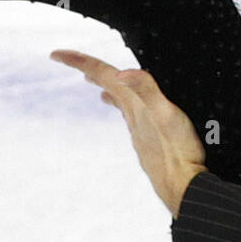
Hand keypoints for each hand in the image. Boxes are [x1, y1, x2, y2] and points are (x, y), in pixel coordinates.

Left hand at [49, 49, 206, 216]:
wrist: (184, 187)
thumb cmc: (178, 152)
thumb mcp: (166, 115)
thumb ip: (146, 90)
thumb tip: (120, 74)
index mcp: (134, 104)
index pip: (103, 76)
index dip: (80, 61)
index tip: (55, 53)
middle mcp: (132, 115)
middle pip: (107, 86)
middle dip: (89, 69)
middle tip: (71, 60)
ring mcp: (139, 130)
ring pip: (118, 102)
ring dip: (106, 87)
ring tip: (94, 81)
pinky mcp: (149, 141)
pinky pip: (131, 117)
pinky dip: (124, 106)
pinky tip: (129, 114)